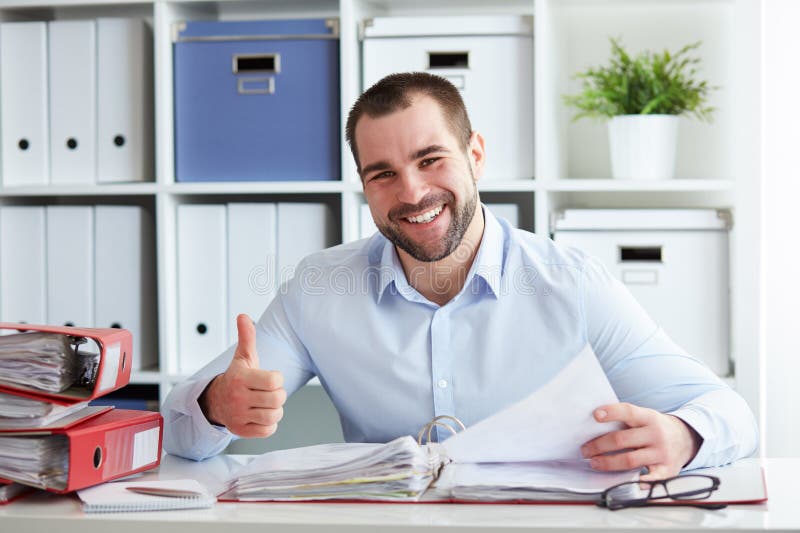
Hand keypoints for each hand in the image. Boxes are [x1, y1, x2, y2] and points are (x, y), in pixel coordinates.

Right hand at [201, 314, 285, 437]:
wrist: (215, 401)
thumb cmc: (236, 378)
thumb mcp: (242, 357)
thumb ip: (247, 337)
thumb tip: (243, 316)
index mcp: (240, 379)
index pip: (275, 380)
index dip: (277, 378)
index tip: (270, 378)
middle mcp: (238, 398)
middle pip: (277, 399)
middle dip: (278, 395)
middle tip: (269, 392)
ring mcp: (239, 416)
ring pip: (274, 416)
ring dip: (275, 410)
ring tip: (267, 404)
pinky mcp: (241, 431)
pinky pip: (268, 430)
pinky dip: (269, 424)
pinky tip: (261, 415)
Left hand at [580, 402, 702, 480]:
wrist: (686, 439)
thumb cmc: (656, 428)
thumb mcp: (645, 417)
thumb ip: (626, 419)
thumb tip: (596, 421)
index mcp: (649, 418)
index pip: (629, 412)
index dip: (612, 412)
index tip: (595, 415)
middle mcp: (657, 435)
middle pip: (622, 439)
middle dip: (599, 445)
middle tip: (585, 450)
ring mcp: (662, 453)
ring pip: (630, 460)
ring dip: (608, 463)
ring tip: (594, 463)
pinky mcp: (667, 471)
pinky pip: (649, 479)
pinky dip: (635, 482)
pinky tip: (621, 482)